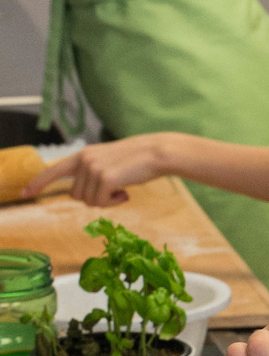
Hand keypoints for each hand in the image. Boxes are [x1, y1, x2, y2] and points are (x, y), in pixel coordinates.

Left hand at [29, 133, 172, 205]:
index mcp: (83, 155)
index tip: (24, 194)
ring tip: (122, 189)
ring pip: (88, 201)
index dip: (38, 183)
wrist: (157, 152)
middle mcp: (84, 160)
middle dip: (93, 199)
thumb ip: (91, 173)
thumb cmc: (136, 160)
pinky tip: (126, 192)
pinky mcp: (105, 178)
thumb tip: (81, 195)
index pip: (54, 170)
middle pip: (76, 195)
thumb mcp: (107, 162)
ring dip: (105, 201)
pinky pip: (100, 203)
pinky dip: (113, 203)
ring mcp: (94, 169)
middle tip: (113, 191)